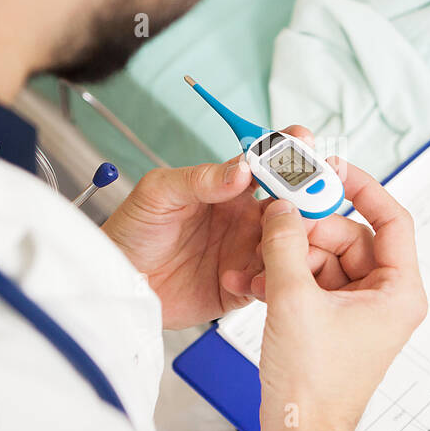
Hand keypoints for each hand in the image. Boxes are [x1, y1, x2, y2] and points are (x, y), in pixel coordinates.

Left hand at [102, 125, 355, 329]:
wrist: (116, 279)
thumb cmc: (132, 230)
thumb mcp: (159, 192)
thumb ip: (201, 178)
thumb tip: (242, 168)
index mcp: (229, 189)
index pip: (269, 164)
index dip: (291, 151)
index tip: (305, 142)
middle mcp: (244, 220)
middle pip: (290, 205)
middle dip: (308, 198)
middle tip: (313, 197)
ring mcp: (245, 253)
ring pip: (288, 245)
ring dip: (295, 241)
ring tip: (285, 241)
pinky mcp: (241, 288)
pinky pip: (269, 283)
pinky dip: (271, 279)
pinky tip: (253, 276)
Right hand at [252, 158, 427, 430]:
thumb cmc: (312, 385)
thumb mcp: (292, 299)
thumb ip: (286, 242)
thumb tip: (284, 206)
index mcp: (399, 291)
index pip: (392, 218)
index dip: (362, 187)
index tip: (332, 167)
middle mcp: (387, 297)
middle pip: (349, 236)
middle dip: (308, 232)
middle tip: (275, 223)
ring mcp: (361, 309)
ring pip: (326, 256)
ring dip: (290, 256)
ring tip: (258, 266)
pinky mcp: (336, 320)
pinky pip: (314, 280)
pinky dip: (288, 276)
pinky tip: (258, 281)